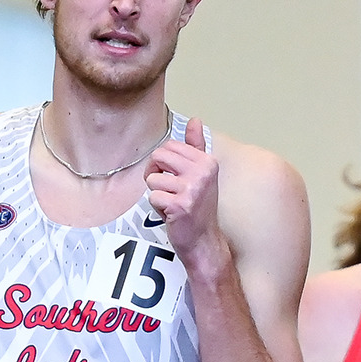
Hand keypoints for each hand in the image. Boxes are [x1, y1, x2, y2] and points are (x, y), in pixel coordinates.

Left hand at [147, 119, 225, 271]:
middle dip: (155, 173)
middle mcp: (203, 172)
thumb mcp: (202, 174)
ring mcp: (192, 189)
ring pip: (153, 179)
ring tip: (172, 203)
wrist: (203, 240)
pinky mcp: (180, 205)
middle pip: (158, 156)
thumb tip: (195, 121)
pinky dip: (158, 208)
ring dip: (157, 194)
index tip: (174, 177)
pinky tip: (171, 214)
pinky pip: (153, 197)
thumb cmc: (199, 208)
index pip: (169, 146)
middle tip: (167, 189)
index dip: (163, 162)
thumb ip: (197, 146)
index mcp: (207, 161)